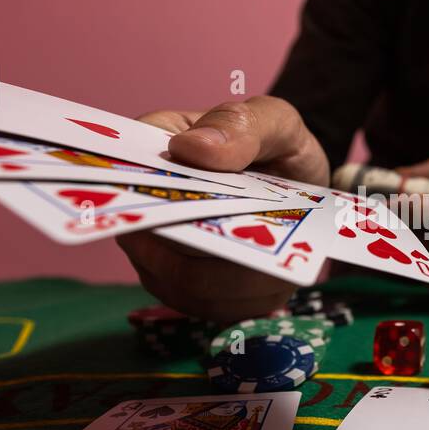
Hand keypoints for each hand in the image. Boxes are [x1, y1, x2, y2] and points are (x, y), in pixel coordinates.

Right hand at [116, 96, 328, 320]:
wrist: (303, 186)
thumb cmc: (276, 146)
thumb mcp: (274, 121)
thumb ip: (240, 125)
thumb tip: (191, 148)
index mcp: (151, 151)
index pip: (126, 179)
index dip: (146, 201)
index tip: (193, 210)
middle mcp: (144, 208)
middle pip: (155, 243)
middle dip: (213, 249)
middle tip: (262, 239)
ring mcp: (160, 255)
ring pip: (185, 284)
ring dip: (239, 278)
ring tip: (279, 258)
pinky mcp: (188, 289)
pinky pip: (209, 308)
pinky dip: (248, 297)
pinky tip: (276, 277)